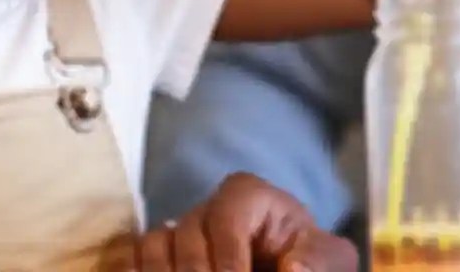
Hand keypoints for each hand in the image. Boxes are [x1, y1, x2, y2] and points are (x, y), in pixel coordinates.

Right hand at [125, 173, 356, 271]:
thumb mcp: (330, 259)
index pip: (227, 216)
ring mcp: (177, 232)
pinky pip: (129, 259)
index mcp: (248, 196)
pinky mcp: (158, 256)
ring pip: (152, 248)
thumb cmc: (309, 260)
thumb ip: (320, 260)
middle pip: (186, 237)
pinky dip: (133, 271)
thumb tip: (293, 270)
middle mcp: (206, 208)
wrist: (288, 265)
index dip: (229, 258)